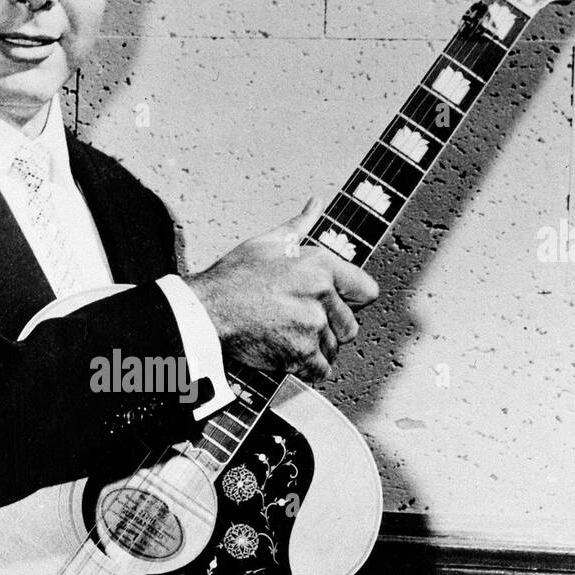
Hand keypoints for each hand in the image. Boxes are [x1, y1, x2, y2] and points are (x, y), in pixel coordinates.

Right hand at [186, 197, 378, 382]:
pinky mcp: (300, 353)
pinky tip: (288, 355)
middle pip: (350, 326)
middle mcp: (322, 295)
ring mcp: (312, 326)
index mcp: (321, 265)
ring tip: (289, 337)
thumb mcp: (268, 242)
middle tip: (303, 324)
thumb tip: (315, 204)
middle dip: (331, 329)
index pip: (367, 291)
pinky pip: (321, 370)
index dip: (352, 301)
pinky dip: (306, 368)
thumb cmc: (234, 277)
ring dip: (316, 348)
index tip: (338, 305)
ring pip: (333, 348)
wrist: (207, 311)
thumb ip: (300, 225)